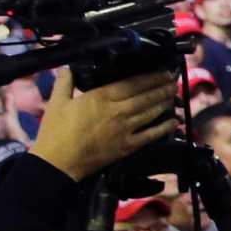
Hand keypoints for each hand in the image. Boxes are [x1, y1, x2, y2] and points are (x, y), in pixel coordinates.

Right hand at [33, 66, 181, 181]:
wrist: (58, 162)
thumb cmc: (55, 131)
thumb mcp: (56, 102)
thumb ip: (64, 82)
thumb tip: (67, 67)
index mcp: (101, 97)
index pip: (133, 83)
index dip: (151, 77)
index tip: (163, 72)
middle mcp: (118, 111)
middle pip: (146, 96)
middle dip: (162, 88)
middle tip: (174, 81)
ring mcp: (125, 129)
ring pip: (151, 113)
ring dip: (164, 103)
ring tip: (174, 95)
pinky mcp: (128, 146)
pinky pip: (151, 135)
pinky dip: (164, 128)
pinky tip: (174, 122)